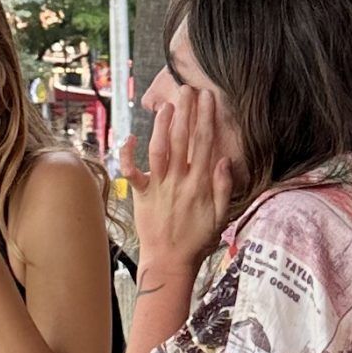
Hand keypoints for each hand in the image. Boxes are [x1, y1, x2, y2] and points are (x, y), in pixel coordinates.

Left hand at [131, 87, 239, 283]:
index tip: (210, 99)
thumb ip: (223, 188)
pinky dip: (127, 155)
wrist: (169, 262)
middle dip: (187, 113)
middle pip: (183, 140)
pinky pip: (131, 173)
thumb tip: (224, 160)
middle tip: (188, 89)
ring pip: (159, 150)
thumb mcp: (220, 217)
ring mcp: (158, 187)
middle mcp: (178, 181)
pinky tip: (129, 136)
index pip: (205, 145)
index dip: (207, 119)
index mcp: (200, 184)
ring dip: (162, 126)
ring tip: (167, 105)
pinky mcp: (140, 195)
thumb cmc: (197, 241)